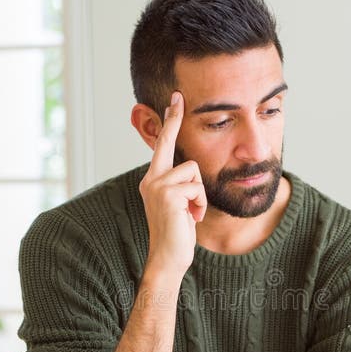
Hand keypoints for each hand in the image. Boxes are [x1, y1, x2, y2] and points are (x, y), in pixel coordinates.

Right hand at [139, 91, 206, 278]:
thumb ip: (181, 185)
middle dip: (172, 118)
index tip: (174, 100)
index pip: (162, 146)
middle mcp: (150, 179)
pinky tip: (191, 218)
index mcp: (153, 180)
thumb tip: (191, 171)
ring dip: (200, 194)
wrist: (168, 258)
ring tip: (191, 213)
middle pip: (170, 143)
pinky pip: (197, 187)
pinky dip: (200, 204)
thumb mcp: (180, 205)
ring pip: (193, 170)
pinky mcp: (166, 194)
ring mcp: (156, 185)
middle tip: (178, 94)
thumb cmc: (178, 234)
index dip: (168, 122)